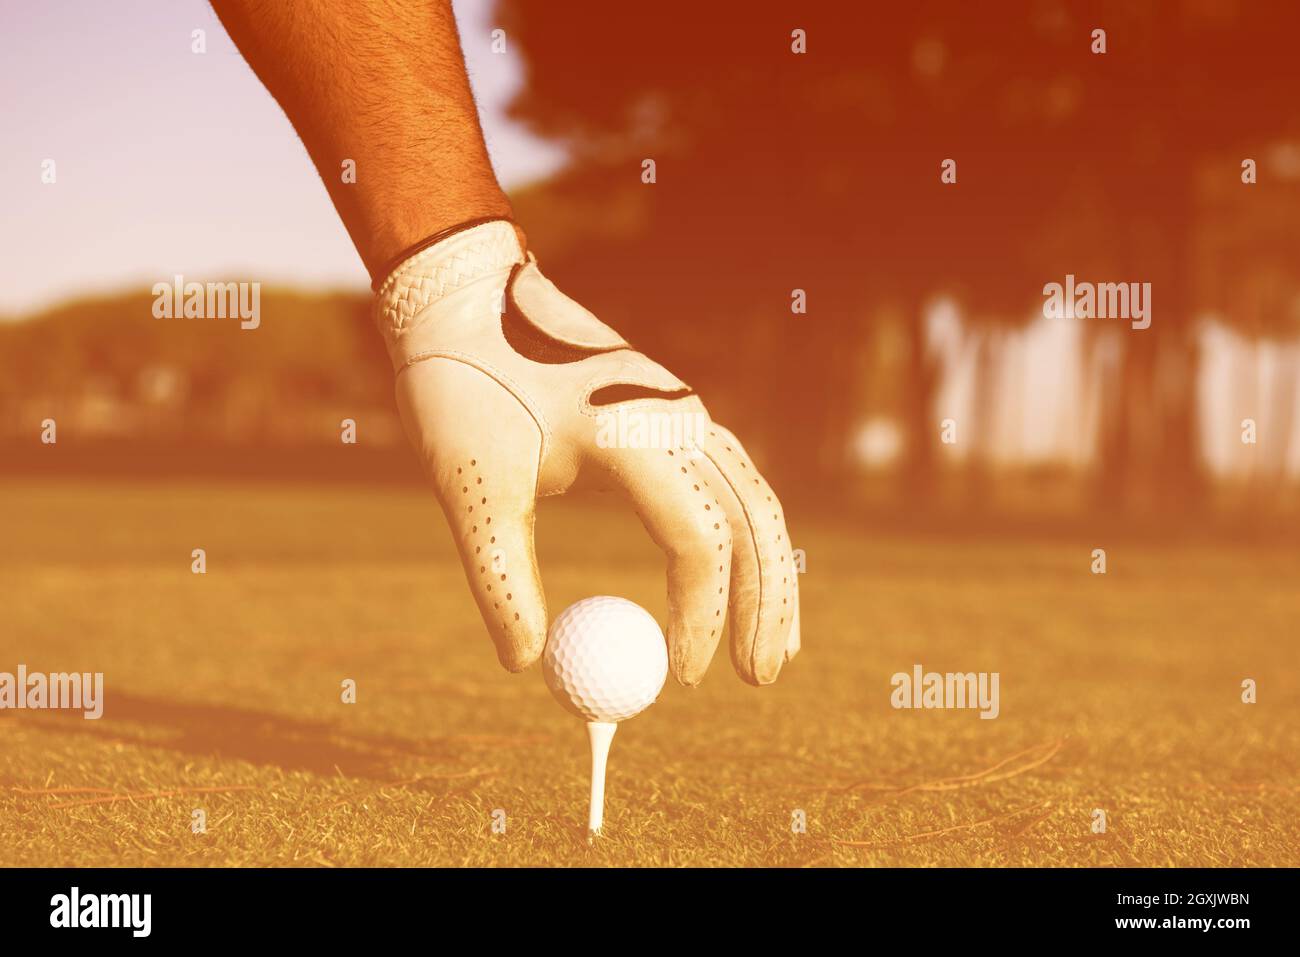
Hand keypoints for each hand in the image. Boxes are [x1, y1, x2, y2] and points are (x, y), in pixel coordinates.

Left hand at [374, 220, 799, 685]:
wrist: (463, 292)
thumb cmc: (460, 385)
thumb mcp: (469, 487)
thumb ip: (501, 578)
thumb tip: (526, 664)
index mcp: (630, 431)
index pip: (697, 538)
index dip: (700, 617)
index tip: (681, 679)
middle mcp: (674, 415)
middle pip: (753, 519)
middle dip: (765, 605)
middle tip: (759, 681)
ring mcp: (680, 408)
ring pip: (756, 499)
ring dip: (773, 574)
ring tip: (778, 647)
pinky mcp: (670, 411)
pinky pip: (733, 481)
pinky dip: (750, 537)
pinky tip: (746, 579)